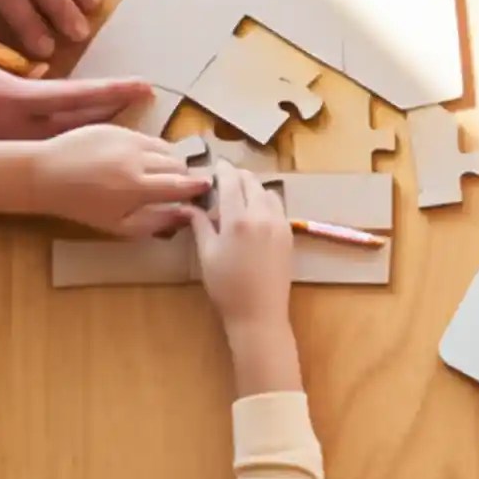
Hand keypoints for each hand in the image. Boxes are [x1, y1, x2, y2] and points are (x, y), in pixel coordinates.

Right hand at [0, 37, 150, 142]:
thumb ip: (11, 59)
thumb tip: (44, 69)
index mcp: (10, 95)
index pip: (77, 95)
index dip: (113, 92)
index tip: (144, 87)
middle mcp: (10, 128)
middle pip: (77, 126)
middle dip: (113, 117)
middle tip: (145, 109)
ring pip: (57, 143)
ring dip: (90, 136)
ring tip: (124, 127)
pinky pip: (32, 154)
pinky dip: (57, 148)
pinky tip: (77, 148)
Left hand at [0, 125, 212, 236]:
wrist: (46, 174)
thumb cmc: (83, 207)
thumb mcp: (119, 226)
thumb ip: (156, 222)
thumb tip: (187, 215)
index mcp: (138, 187)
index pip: (182, 184)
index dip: (198, 186)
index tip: (207, 188)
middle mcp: (137, 159)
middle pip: (177, 163)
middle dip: (184, 174)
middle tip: (184, 184)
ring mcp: (128, 139)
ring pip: (164, 148)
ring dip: (170, 160)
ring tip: (162, 173)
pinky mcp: (118, 127)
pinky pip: (146, 138)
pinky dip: (151, 150)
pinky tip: (141, 161)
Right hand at [189, 161, 295, 331]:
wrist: (259, 313)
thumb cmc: (226, 287)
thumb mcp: (207, 254)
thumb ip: (200, 224)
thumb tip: (189, 205)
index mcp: (238, 219)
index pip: (231, 182)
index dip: (222, 170)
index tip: (216, 164)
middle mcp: (262, 216)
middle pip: (251, 183)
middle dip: (238, 176)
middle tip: (225, 179)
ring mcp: (280, 224)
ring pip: (267, 192)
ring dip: (253, 188)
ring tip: (239, 196)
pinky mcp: (289, 234)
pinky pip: (278, 207)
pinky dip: (266, 201)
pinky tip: (254, 212)